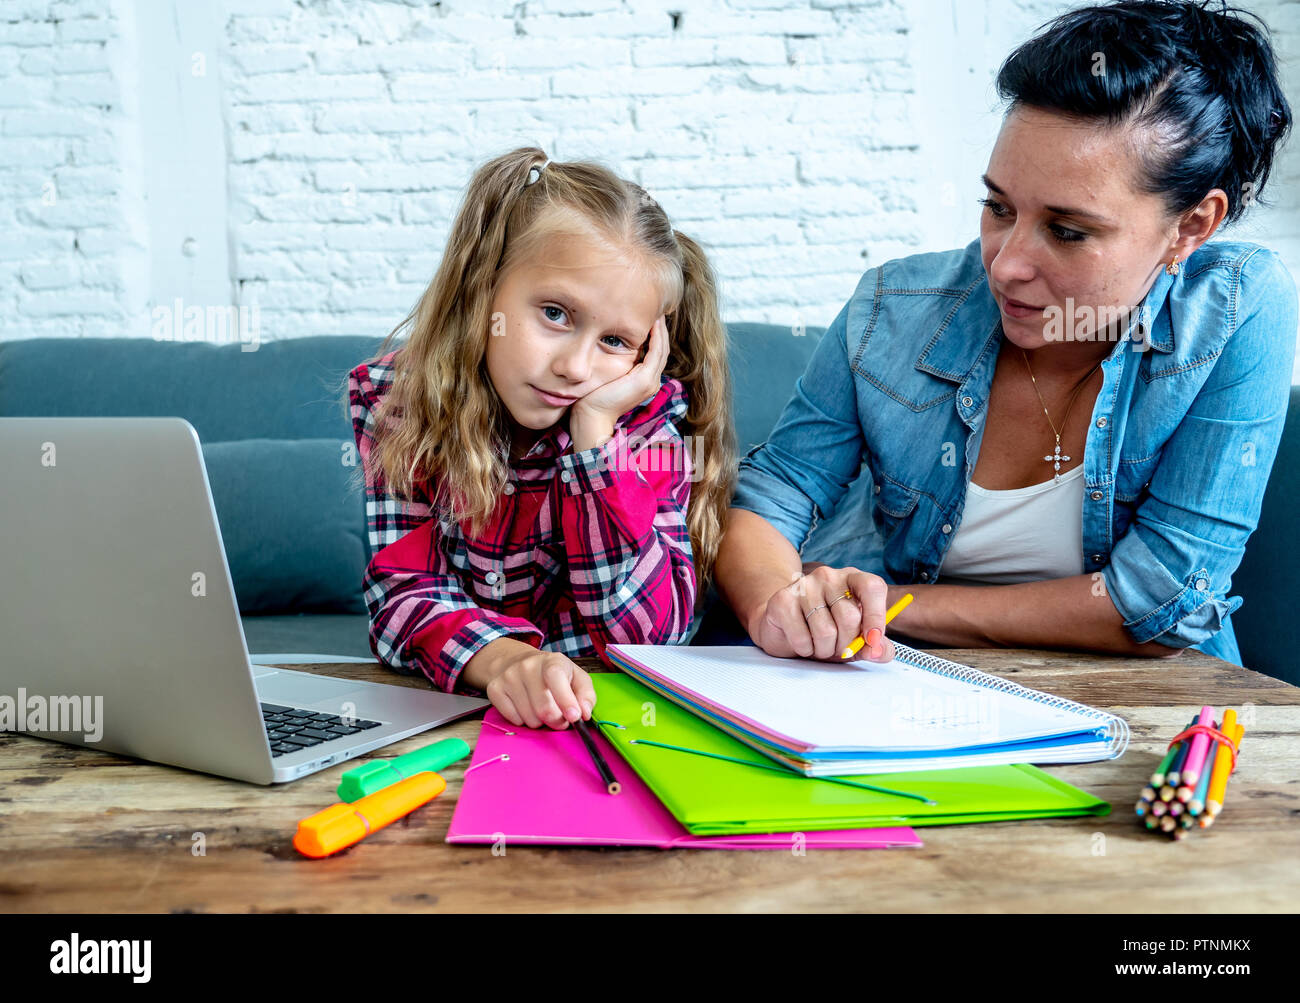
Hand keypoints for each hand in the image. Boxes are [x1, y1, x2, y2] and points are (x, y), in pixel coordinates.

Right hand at [463, 638, 596, 728]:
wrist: (516, 661)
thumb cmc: (552, 674)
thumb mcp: (575, 677)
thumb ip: (586, 695)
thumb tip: (584, 713)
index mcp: (551, 661)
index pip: (556, 678)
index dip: (566, 700)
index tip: (574, 717)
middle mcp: (528, 666)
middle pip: (544, 709)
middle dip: (557, 720)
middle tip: (560, 718)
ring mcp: (509, 677)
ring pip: (530, 719)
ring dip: (540, 721)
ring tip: (540, 708)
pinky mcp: (495, 690)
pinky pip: (514, 720)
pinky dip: (523, 720)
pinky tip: (525, 707)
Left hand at [568, 315, 669, 451]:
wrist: (592, 416)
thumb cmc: (592, 396)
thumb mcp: (607, 374)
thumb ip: (614, 361)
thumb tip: (607, 341)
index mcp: (644, 380)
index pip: (654, 352)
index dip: (655, 334)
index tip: (649, 315)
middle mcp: (651, 381)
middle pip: (661, 349)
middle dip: (661, 328)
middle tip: (657, 308)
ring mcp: (650, 381)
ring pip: (661, 349)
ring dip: (661, 329)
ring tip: (657, 311)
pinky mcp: (645, 380)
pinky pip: (656, 352)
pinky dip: (656, 336)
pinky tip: (653, 322)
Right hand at [746, 564, 895, 662]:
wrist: (783, 626)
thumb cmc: (823, 630)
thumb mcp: (854, 639)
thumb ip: (874, 646)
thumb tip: (880, 651)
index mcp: (852, 579)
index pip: (872, 587)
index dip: (876, 616)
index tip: (873, 640)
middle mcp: (828, 576)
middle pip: (849, 617)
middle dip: (846, 644)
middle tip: (837, 647)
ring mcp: (804, 585)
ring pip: (826, 631)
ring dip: (824, 650)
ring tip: (818, 645)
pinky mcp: (783, 600)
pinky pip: (802, 638)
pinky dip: (805, 649)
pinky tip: (801, 642)